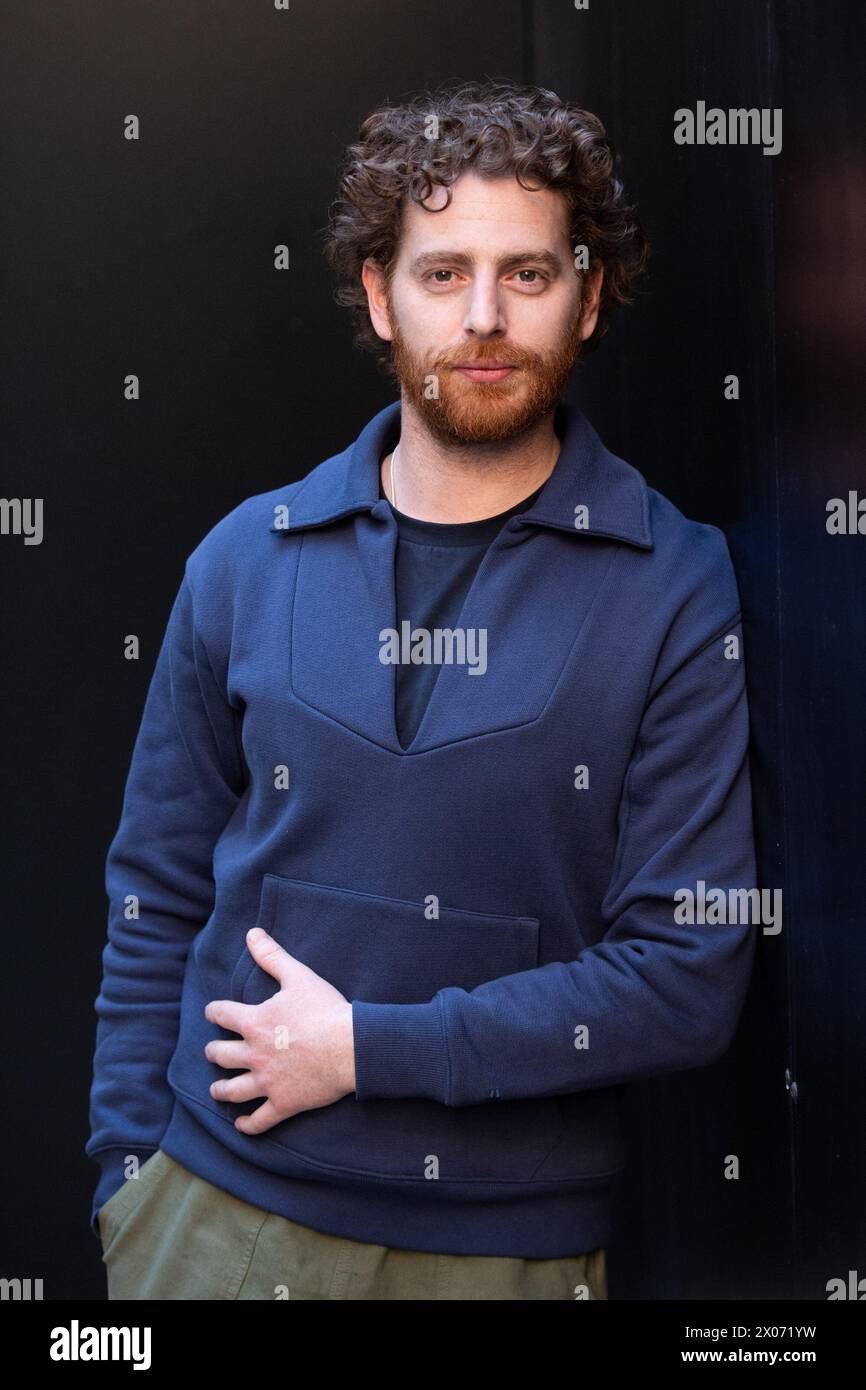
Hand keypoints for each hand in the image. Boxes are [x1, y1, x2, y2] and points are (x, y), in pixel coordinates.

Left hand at [203, 926, 355, 1134]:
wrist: (351, 1046)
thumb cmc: (325, 1009)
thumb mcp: (298, 976)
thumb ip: (271, 955)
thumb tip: (252, 932)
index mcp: (254, 1022)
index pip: (221, 1014)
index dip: (214, 1012)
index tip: (212, 1012)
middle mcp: (253, 1053)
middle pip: (220, 1055)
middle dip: (214, 1052)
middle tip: (214, 1052)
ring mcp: (267, 1081)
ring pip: (232, 1090)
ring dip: (221, 1090)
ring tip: (217, 1089)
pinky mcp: (284, 1103)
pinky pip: (259, 1120)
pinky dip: (248, 1125)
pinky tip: (241, 1124)